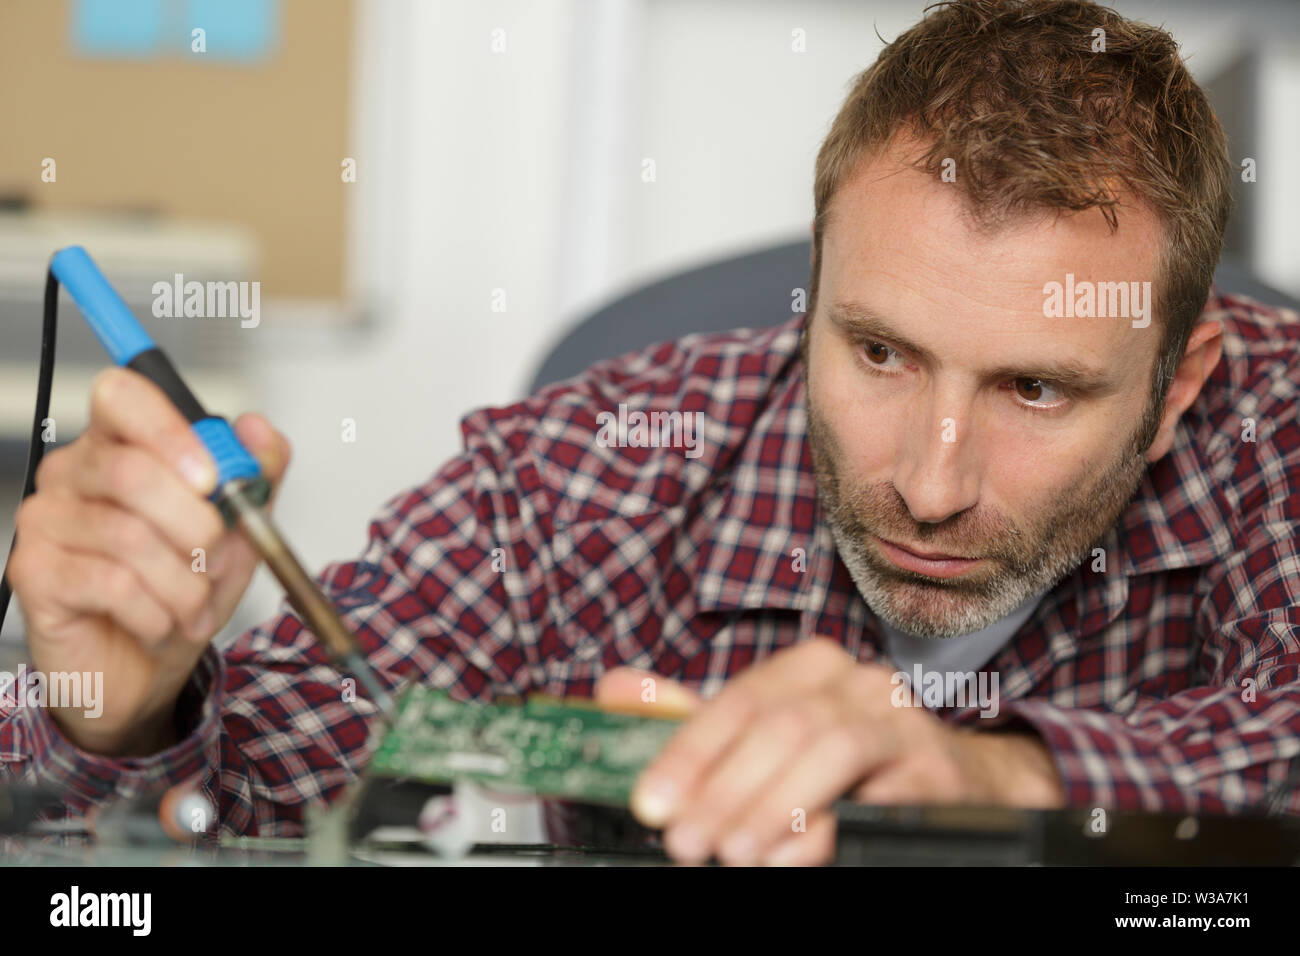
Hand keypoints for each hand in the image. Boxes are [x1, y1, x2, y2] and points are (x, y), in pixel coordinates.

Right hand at [6, 367, 290, 755]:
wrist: (149, 668)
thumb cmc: (183, 589)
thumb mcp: (239, 531)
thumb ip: (256, 475)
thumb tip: (259, 430)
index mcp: (121, 445)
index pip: (122, 395)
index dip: (171, 431)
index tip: (213, 476)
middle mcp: (74, 473)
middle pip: (133, 471)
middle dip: (196, 525)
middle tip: (215, 558)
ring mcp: (46, 520)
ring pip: (128, 536)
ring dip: (182, 583)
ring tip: (192, 604)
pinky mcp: (33, 571)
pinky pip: (109, 583)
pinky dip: (154, 611)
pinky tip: (159, 623)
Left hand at [594, 637, 1063, 864]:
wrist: (951, 786)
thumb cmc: (849, 764)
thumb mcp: (768, 741)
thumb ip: (698, 722)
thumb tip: (616, 689)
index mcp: (808, 667)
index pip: (737, 700)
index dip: (688, 751)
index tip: (652, 801)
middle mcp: (854, 681)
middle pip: (775, 723)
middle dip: (721, 786)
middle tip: (685, 840)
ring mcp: (897, 719)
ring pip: (823, 745)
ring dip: (768, 803)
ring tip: (730, 850)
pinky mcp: (932, 765)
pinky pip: (871, 790)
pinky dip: (822, 823)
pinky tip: (786, 853)